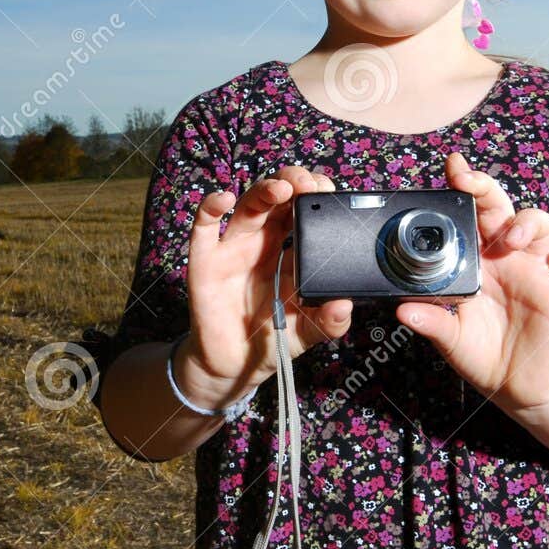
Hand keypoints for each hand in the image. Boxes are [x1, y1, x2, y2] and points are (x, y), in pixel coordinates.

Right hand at [175, 166, 354, 407]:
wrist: (235, 366)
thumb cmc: (273, 340)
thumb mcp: (308, 332)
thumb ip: (328, 322)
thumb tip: (344, 305)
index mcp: (291, 250)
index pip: (306, 211)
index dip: (317, 196)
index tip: (330, 193)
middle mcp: (264, 241)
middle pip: (279, 198)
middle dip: (295, 183)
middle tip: (308, 184)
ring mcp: (234, 247)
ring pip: (248, 205)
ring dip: (264, 190)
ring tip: (282, 189)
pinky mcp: (206, 260)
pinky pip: (204, 228)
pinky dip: (209, 207)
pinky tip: (223, 199)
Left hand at [393, 150, 548, 415]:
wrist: (516, 388)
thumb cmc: (480, 355)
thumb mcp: (451, 340)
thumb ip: (432, 323)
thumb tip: (402, 311)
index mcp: (475, 262)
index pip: (469, 215)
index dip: (465, 188)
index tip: (453, 166)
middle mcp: (505, 260)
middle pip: (502, 209)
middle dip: (488, 190)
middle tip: (471, 185)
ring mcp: (535, 275)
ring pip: (544, 226)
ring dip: (530, 222)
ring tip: (513, 240)